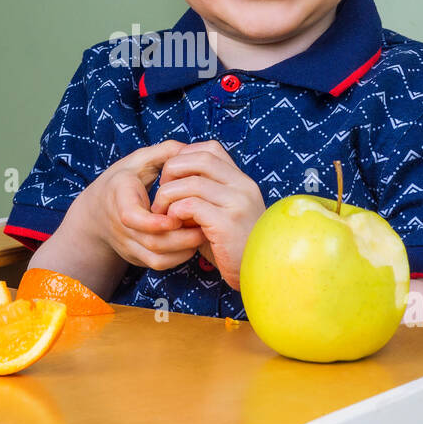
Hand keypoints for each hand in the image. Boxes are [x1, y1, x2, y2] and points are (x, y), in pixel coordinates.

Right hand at [68, 140, 206, 273]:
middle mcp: (120, 226)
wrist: (97, 212)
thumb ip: (163, 153)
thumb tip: (188, 149)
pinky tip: (193, 243)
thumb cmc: (123, 181)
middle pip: (151, 242)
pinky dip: (179, 257)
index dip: (154, 221)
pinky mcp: (136, 257)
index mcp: (119, 197)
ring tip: (203, 232)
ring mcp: (128, 245)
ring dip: (184, 249)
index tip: (175, 216)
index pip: (131, 217)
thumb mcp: (138, 161)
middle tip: (205, 223)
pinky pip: (159, 264)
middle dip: (182, 237)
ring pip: (157, 258)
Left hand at [149, 140, 265, 290]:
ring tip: (162, 212)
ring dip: (168, 196)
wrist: (260, 274)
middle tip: (162, 193)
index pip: (211, 149)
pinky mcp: (227, 224)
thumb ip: (204, 197)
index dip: (185, 156)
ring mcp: (237, 204)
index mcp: (242, 181)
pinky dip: (175, 212)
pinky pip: (191, 206)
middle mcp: (243, 187)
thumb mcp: (223, 214)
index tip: (172, 177)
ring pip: (191, 183)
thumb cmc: (234, 247)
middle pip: (199, 159)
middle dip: (172, 171)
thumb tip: (170, 184)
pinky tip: (173, 223)